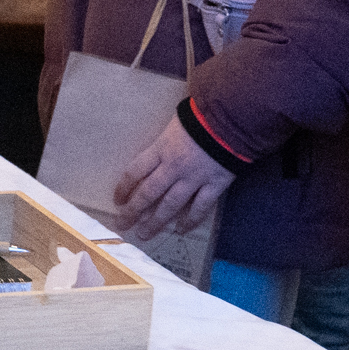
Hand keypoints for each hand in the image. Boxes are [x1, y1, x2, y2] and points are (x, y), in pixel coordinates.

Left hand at [112, 116, 235, 243]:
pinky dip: (191, 220)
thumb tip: (158, 145)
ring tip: (144, 233)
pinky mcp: (214, 185)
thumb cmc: (201, 116)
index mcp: (160, 149)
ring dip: (156, 221)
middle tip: (123, 224)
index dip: (124, 188)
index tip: (117, 200)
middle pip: (148, 193)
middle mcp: (173, 167)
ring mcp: (194, 179)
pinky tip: (181, 230)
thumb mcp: (174, 123)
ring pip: (170, 205)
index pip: (134, 172)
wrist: (232, 119)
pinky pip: (200, 207)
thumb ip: (164, 139)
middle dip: (134, 211)